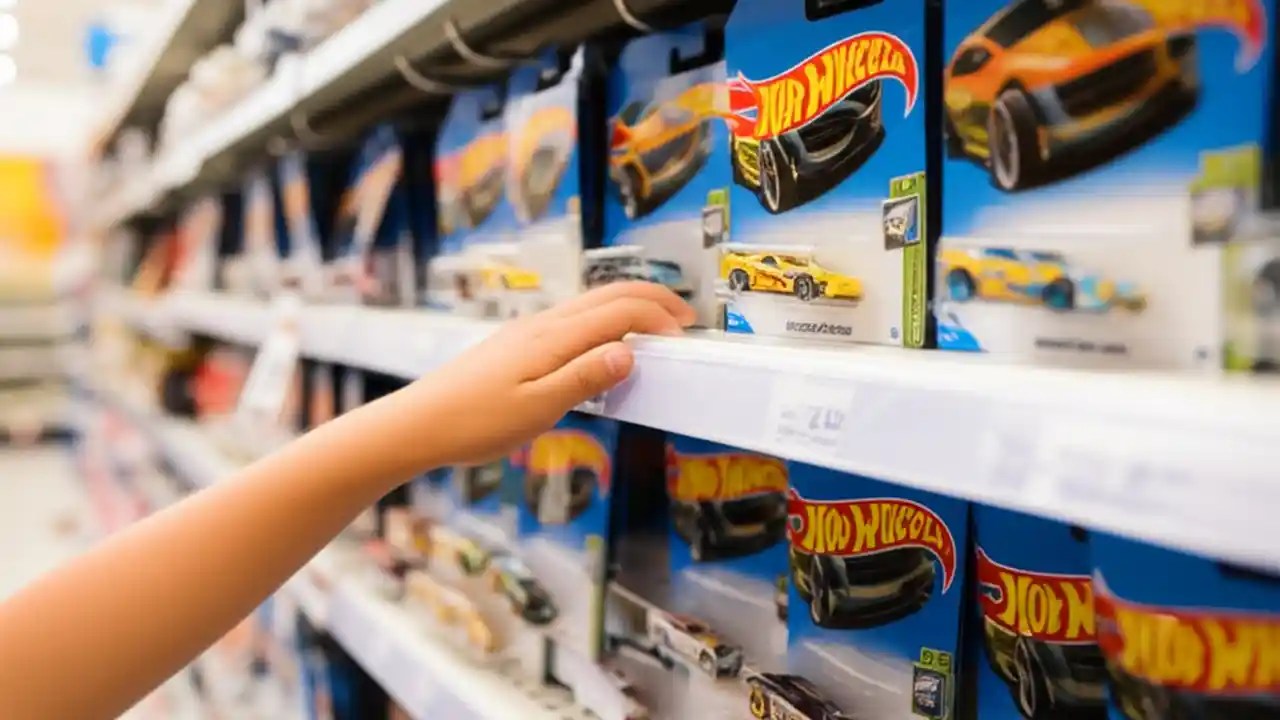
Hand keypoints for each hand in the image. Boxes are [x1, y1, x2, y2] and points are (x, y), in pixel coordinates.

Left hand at [409, 281, 694, 466]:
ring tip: (655, 327)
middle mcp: (543, 325)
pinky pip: (572, 318)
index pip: (619, 312)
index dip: (658, 319)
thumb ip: (584, 379)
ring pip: (589, 303)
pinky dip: (603, 319)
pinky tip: (605, 344)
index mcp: (553, 338)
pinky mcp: (517, 342)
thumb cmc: (474, 423)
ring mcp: (528, 330)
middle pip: (608, 295)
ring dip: (628, 307)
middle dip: (652, 299)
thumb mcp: (536, 409)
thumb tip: (630, 353)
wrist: (418, 423)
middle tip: (686, 319)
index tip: (685, 339)